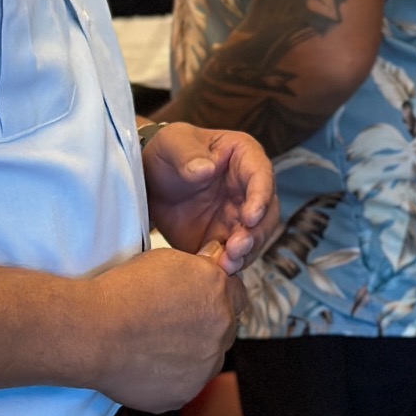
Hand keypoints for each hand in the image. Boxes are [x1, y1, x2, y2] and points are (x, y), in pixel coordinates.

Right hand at [80, 245, 242, 412]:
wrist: (93, 333)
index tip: (202, 301)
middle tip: (175, 324)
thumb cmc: (123, 293)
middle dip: (208, 325)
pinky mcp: (185, 393)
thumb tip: (215, 261)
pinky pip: (187, 384)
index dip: (218, 297)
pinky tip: (149, 364)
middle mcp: (220, 328)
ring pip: (209, 360)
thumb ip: (201, 266)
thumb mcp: (167, 261)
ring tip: (157, 345)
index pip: (237, 295)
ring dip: (194, 353)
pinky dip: (173, 378)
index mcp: (218, 292)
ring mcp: (205, 365)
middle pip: (226, 328)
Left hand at [144, 124, 279, 273]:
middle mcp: (248, 189)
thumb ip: (188, 153)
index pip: (261, 176)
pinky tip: (215, 272)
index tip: (250, 217)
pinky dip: (227, 265)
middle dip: (256, 234)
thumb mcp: (173, 143)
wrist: (149, 181)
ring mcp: (237, 217)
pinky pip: (232, 256)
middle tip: (236, 248)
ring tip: (226, 264)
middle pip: (266, 214)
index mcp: (244, 158)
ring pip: (254, 239)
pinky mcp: (222, 239)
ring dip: (245, 254)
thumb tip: (207, 169)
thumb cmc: (167, 152)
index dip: (261, 197)